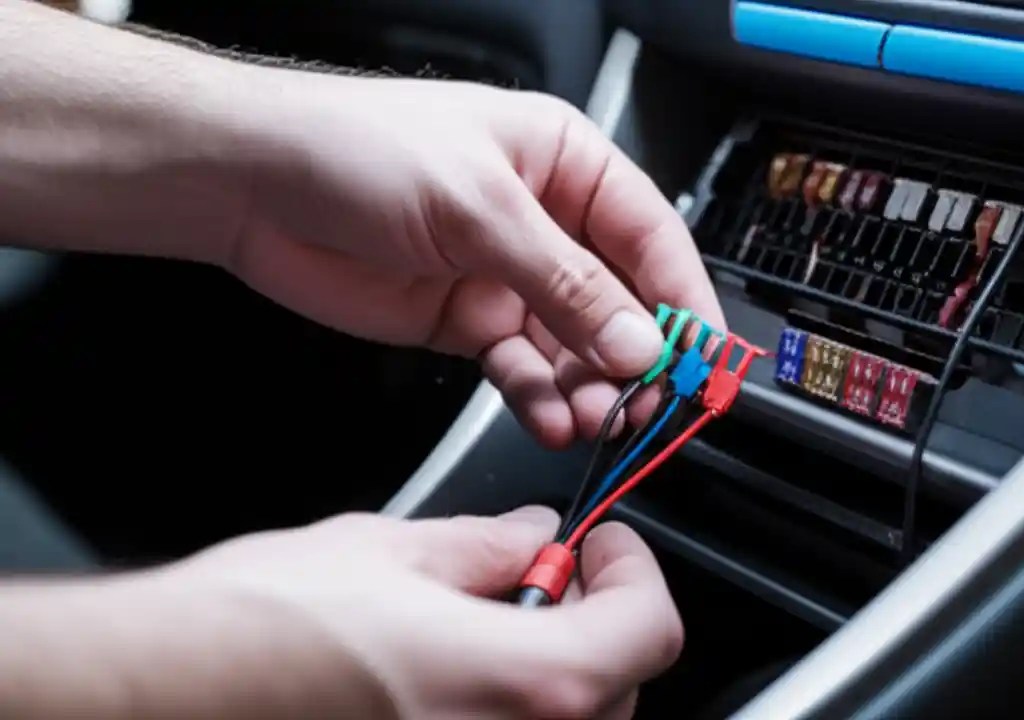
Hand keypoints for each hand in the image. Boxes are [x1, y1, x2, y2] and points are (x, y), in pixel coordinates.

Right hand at [0, 507, 682, 718]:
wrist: (156, 693)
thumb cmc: (253, 631)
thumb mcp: (388, 552)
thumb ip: (483, 547)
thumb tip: (531, 540)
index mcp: (519, 683)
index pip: (650, 631)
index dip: (638, 575)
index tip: (606, 546)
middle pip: (617, 684)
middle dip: (594, 621)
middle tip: (544, 578)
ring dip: (553, 669)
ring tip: (483, 625)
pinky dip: (503, 705)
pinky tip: (448, 673)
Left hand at [221, 72, 723, 446]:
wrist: (253, 186)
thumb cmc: (357, 149)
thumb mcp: (480, 208)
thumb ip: (566, 283)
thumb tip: (636, 340)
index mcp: (565, 164)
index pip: (651, 236)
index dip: (683, 298)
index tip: (705, 356)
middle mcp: (545, 222)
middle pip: (619, 300)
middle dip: (636, 356)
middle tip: (646, 404)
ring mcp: (506, 276)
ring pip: (574, 345)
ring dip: (589, 387)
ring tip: (594, 419)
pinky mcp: (468, 322)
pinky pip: (522, 369)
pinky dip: (539, 398)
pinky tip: (550, 418)